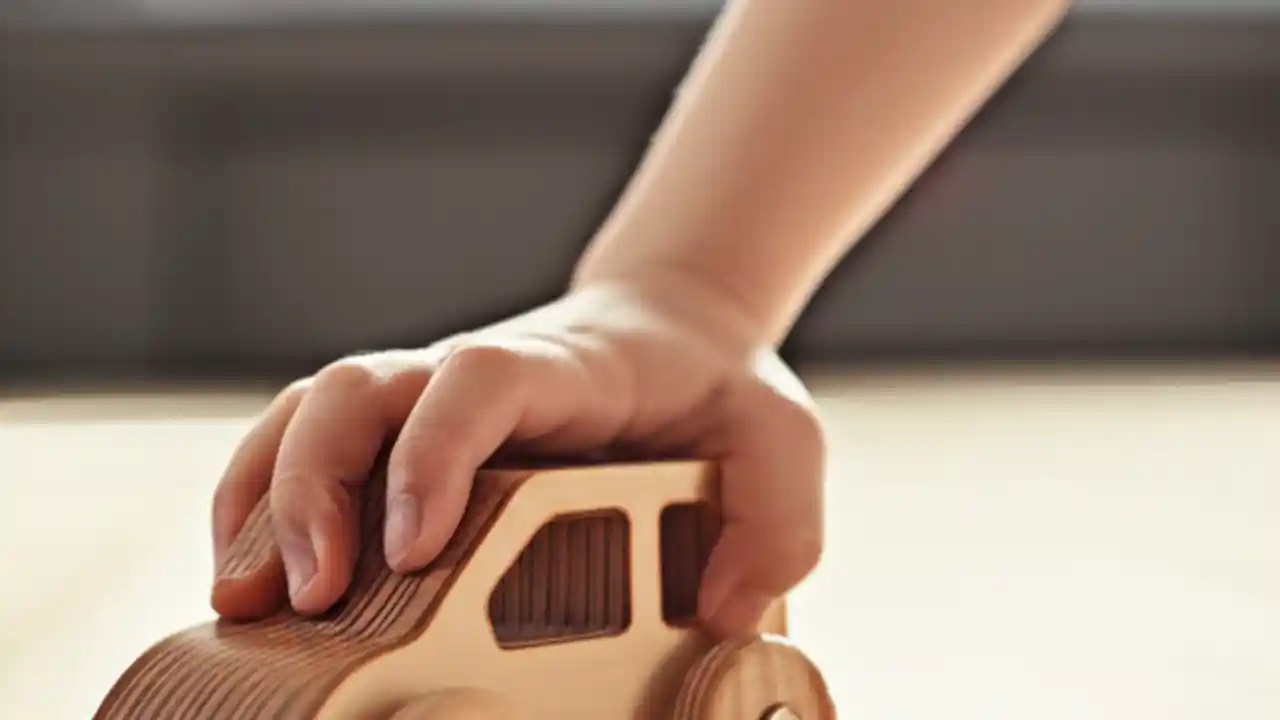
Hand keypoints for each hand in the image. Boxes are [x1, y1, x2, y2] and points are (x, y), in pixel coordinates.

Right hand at [210, 275, 823, 637]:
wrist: (673, 329)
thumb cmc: (718, 390)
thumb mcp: (782, 442)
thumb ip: (778, 522)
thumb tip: (717, 611)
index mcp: (563, 370)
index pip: (475, 380)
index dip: (431, 453)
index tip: (410, 549)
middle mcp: (474, 374)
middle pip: (357, 388)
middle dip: (314, 487)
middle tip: (311, 598)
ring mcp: (429, 397)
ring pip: (310, 410)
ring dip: (266, 498)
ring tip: (252, 603)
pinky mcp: (406, 431)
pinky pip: (305, 440)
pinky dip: (258, 499)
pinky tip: (251, 576)